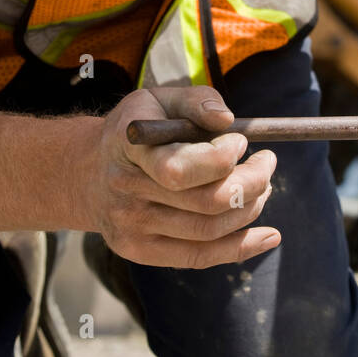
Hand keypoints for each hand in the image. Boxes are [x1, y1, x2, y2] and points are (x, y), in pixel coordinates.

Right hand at [86, 84, 278, 266]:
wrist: (89, 173)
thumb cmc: (137, 130)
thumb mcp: (158, 99)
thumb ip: (195, 101)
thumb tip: (227, 120)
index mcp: (129, 148)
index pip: (180, 168)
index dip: (222, 158)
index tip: (241, 140)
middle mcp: (126, 192)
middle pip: (205, 202)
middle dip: (252, 182)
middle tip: (267, 163)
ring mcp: (131, 228)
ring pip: (209, 230)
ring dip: (250, 208)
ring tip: (263, 187)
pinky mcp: (140, 251)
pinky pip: (199, 257)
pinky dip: (241, 248)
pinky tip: (268, 236)